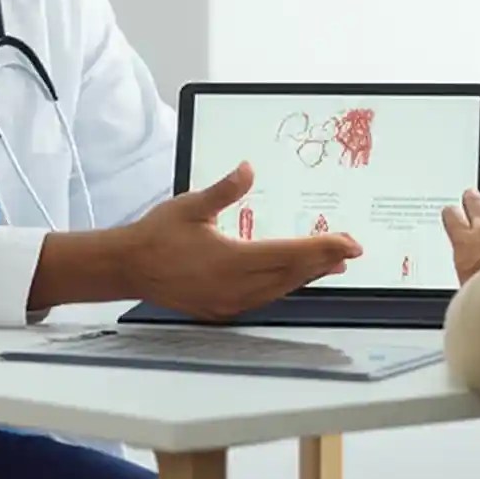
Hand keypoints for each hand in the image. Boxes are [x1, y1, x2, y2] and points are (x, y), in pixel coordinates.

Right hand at [124, 162, 362, 320]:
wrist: (128, 268)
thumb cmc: (157, 235)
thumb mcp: (191, 206)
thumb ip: (224, 190)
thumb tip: (248, 169)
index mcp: (230, 261)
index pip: (288, 254)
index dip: (322, 249)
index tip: (348, 243)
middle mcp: (234, 287)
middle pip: (290, 275)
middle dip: (324, 261)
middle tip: (351, 249)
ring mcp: (229, 302)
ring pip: (280, 290)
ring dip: (308, 276)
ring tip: (332, 264)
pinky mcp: (222, 309)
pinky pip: (264, 298)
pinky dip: (285, 285)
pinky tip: (294, 277)